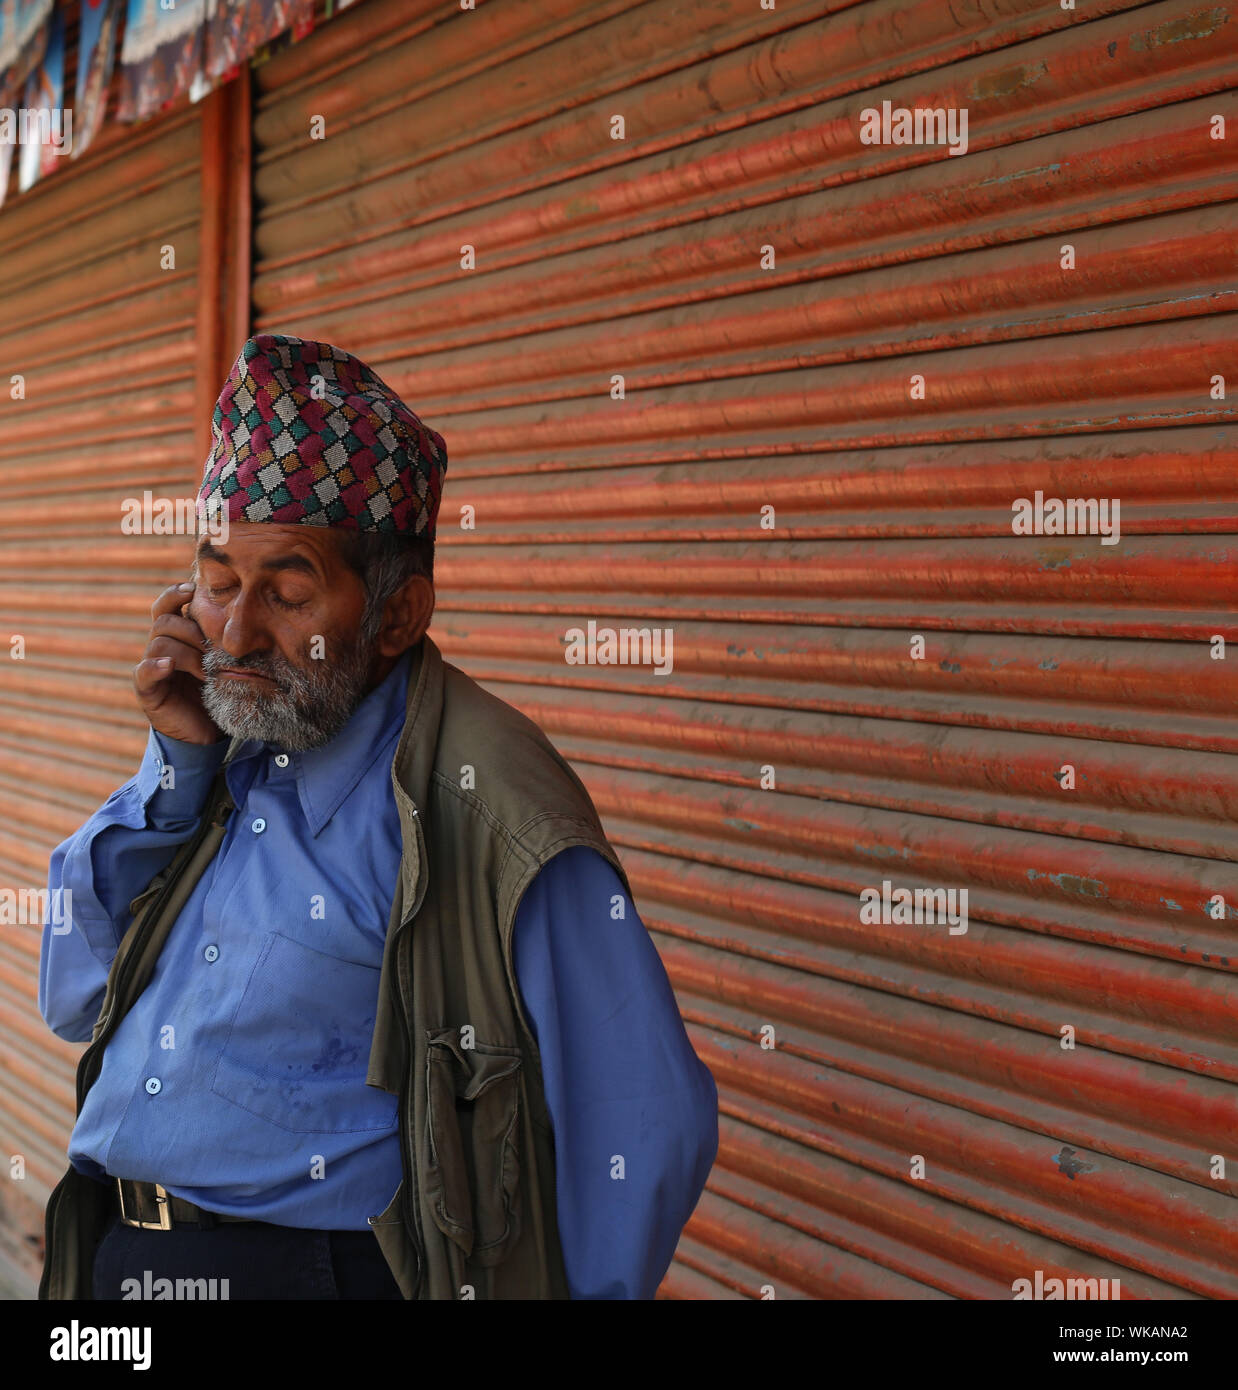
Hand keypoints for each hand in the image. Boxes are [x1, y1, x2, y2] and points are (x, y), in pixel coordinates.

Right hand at [134, 582, 225, 745]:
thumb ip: (227, 638)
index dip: (176, 594)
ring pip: (159, 643)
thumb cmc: (222, 691)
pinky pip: (144, 671)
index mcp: (179, 636)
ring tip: (206, 671)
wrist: (210, 731)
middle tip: (212, 648)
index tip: (193, 588)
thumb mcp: (227, 661)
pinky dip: (155, 666)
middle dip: (190, 629)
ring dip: (186, 653)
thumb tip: (248, 608)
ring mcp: (153, 667)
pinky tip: (169, 667)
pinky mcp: (148, 689)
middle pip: (164, 621)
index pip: (167, 605)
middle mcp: (162, 647)